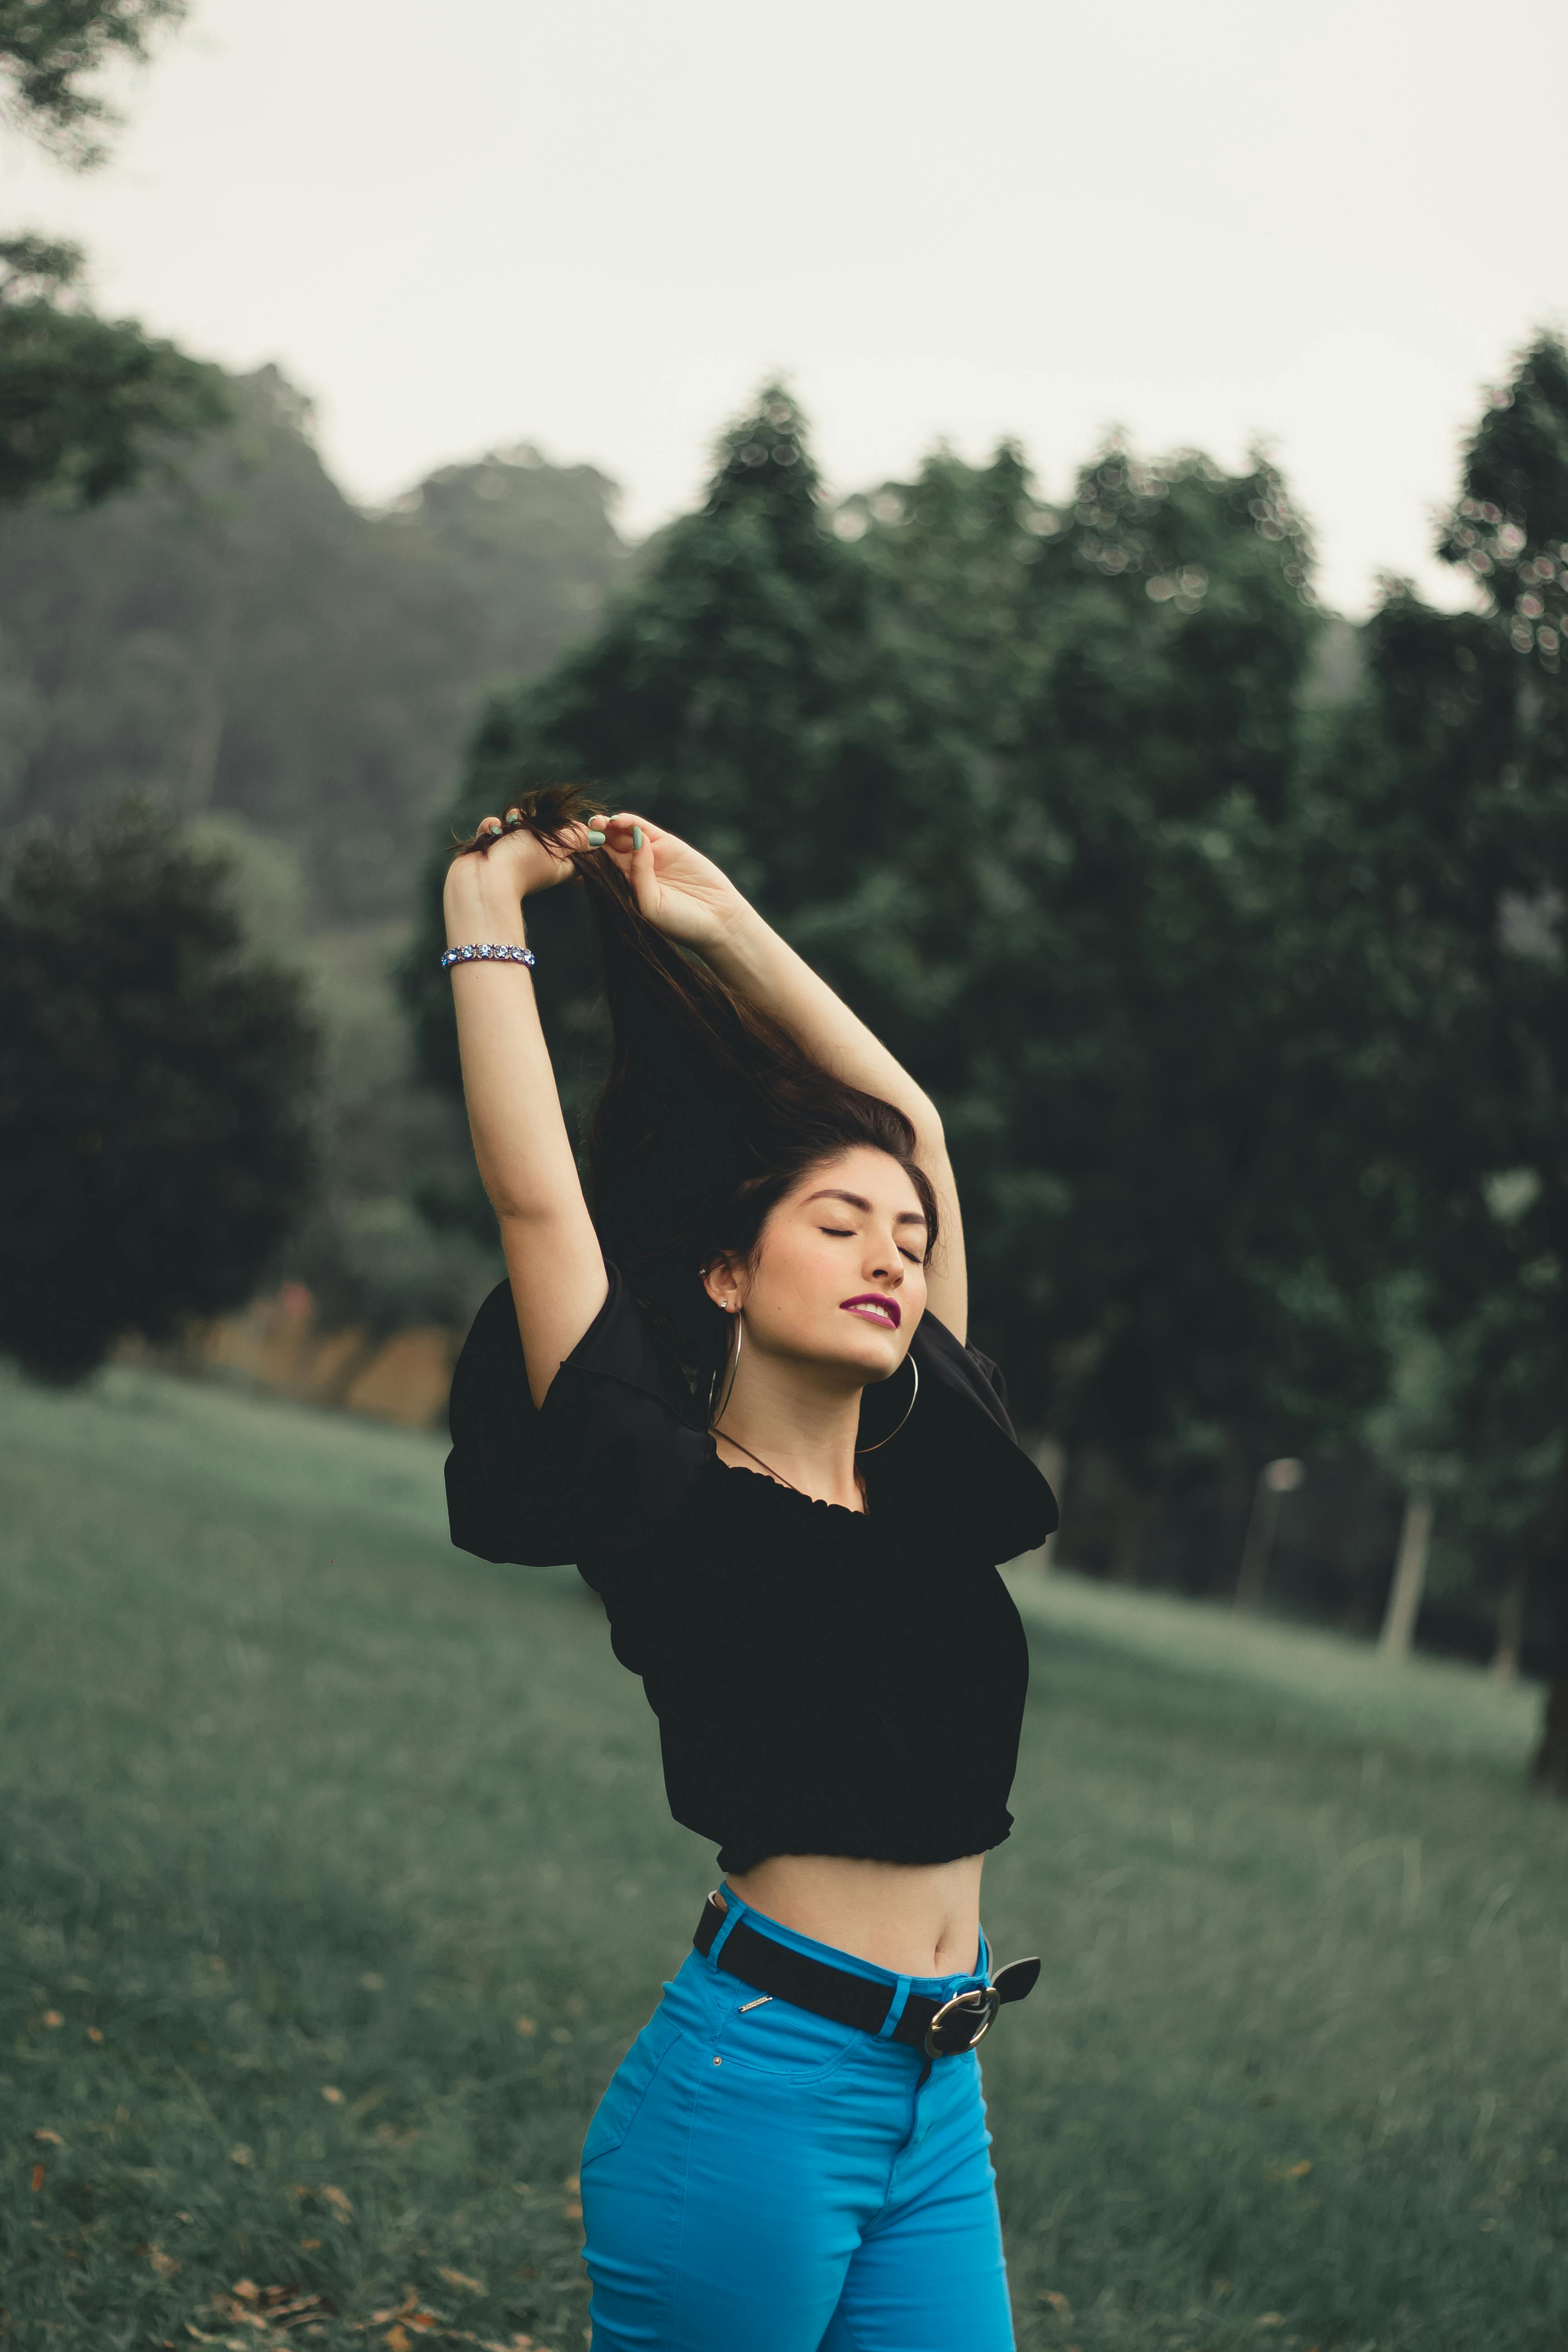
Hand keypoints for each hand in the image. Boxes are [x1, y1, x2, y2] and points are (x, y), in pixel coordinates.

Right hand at [442, 812, 598, 937]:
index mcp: (559, 862)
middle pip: (543, 829)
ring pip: (516, 826)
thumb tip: (597, 838)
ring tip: (507, 826)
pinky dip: (492, 828)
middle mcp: (538, 859)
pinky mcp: (493, 851)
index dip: (568, 828)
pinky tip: (492, 832)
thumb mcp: (556, 846)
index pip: (572, 841)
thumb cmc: (522, 862)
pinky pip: (496, 830)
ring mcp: (513, 855)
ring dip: (511, 821)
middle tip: (528, 821)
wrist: (483, 880)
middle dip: (534, 819)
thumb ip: (576, 838)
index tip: (561, 823)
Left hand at [591, 812, 748, 952]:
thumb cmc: (680, 922)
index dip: (587, 858)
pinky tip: (618, 820)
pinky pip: (645, 828)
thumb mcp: (650, 905)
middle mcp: (633, 870)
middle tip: (582, 832)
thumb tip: (635, 842)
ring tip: (597, 823)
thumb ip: (639, 877)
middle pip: (606, 847)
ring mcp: (650, 854)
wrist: (716, 919)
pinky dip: (631, 822)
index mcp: (623, 888)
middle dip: (593, 838)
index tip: (574, 853)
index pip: (599, 868)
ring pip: (623, 834)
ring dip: (608, 827)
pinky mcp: (667, 844)